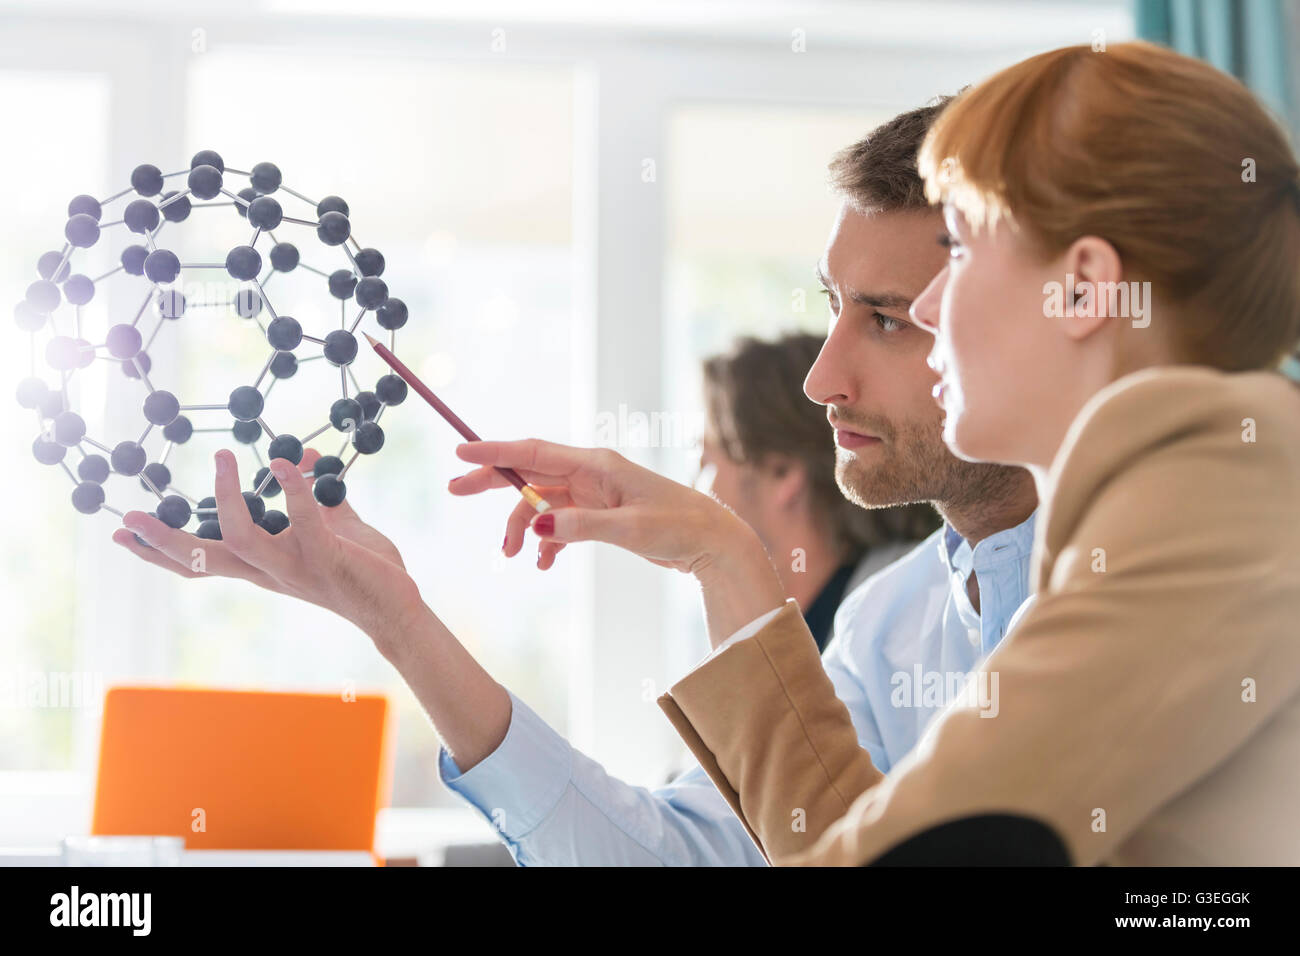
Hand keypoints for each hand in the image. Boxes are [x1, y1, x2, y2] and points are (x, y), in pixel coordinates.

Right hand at [112, 447, 424, 646]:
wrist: (397, 609)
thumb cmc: (362, 569)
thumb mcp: (334, 525)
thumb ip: (315, 495)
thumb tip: (303, 456)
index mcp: (263, 565)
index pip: (202, 562)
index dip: (161, 551)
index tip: (123, 533)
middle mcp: (270, 571)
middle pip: (204, 560)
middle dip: (163, 541)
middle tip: (129, 518)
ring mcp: (296, 568)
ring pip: (241, 541)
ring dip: (227, 499)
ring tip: (221, 457)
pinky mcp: (327, 560)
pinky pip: (304, 525)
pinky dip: (294, 491)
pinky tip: (288, 463)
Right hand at [448, 439, 740, 573]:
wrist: (711, 543)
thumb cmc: (678, 525)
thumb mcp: (629, 528)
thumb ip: (581, 525)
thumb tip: (537, 524)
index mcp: (596, 465)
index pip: (534, 452)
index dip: (495, 451)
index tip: (461, 450)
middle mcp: (591, 473)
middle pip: (530, 472)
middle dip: (493, 484)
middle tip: (455, 490)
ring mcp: (594, 494)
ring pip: (542, 504)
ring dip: (523, 528)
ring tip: (513, 556)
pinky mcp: (600, 515)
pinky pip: (560, 523)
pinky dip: (548, 542)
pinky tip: (545, 563)